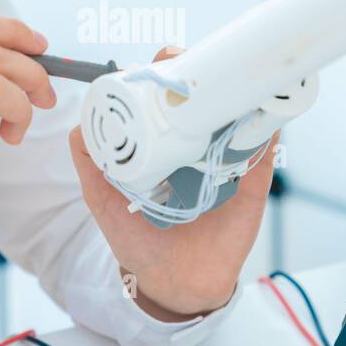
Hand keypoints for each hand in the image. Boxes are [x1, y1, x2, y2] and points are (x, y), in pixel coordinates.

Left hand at [68, 46, 276, 319]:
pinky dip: (268, 121)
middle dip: (196, 68)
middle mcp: (196, 144)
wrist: (175, 284)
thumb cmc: (139, 240)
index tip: (161, 60)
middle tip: (185, 60)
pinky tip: (263, 103)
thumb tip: (78, 128)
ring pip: (236, 110)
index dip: (164, 72)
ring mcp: (227, 158)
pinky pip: (264, 144)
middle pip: (202, 95)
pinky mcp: (253, 178)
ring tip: (224, 72)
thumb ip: (90, 164)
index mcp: (163, 143)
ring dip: (234, 85)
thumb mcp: (104, 200)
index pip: (166, 96)